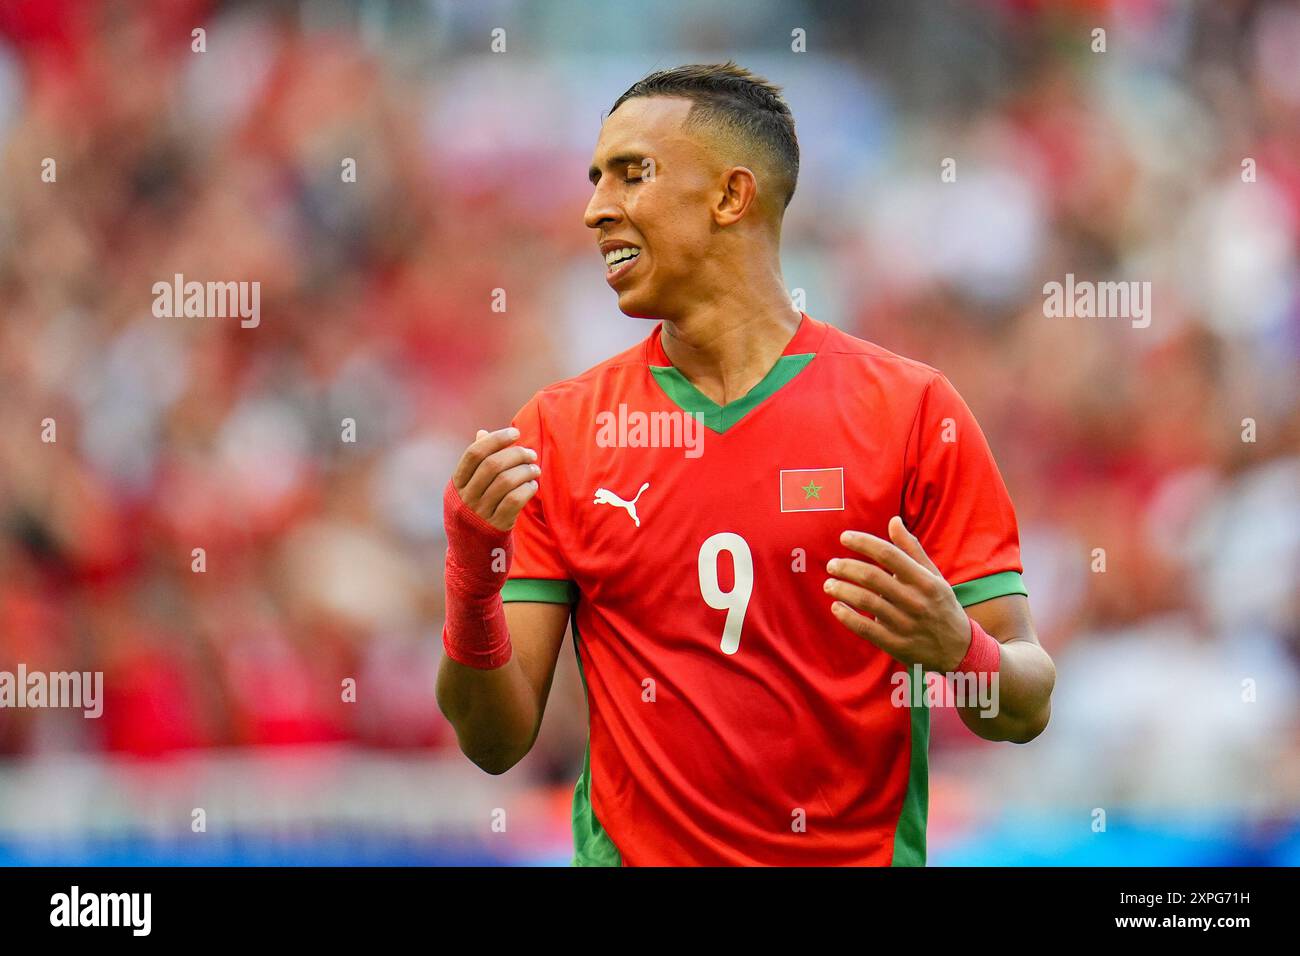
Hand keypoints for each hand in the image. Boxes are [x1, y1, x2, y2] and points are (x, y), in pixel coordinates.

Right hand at [450, 427, 540, 531]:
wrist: (470, 558)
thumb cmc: (473, 516)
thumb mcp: (466, 491)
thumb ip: (475, 465)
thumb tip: (483, 434)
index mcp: (456, 484)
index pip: (474, 453)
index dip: (496, 439)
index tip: (515, 433)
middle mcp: (465, 498)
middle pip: (492, 465)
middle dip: (516, 454)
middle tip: (531, 454)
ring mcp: (479, 513)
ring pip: (505, 482)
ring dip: (525, 471)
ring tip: (535, 470)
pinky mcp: (496, 527)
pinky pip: (514, 501)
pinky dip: (527, 489)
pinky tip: (533, 486)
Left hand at [824, 515, 969, 672]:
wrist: (958, 649)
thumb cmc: (940, 605)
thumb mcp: (933, 576)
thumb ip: (911, 549)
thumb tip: (893, 521)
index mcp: (925, 580)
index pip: (889, 554)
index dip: (863, 542)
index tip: (844, 537)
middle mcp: (916, 601)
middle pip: (873, 578)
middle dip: (846, 567)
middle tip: (831, 564)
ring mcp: (906, 624)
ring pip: (866, 602)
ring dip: (842, 590)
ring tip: (829, 584)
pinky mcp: (896, 644)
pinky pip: (866, 629)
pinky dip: (847, 616)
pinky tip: (836, 607)